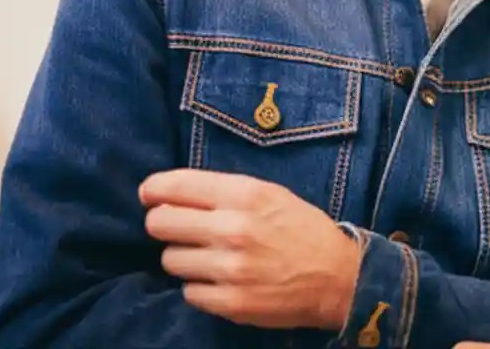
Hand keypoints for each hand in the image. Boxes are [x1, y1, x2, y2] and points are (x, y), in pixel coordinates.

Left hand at [139, 169, 360, 329]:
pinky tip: (220, 281)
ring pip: (170, 260)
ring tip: (208, 258)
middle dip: (163, 225)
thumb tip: (171, 194)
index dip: (153, 191)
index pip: (174, 187)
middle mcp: (234, 229)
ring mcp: (230, 268)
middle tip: (178, 230)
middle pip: (159, 224)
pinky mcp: (231, 302)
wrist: (339, 277)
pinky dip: (200, 287)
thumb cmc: (302, 230)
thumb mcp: (270, 194)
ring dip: (183, 259)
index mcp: (244, 195)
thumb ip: (224, 191)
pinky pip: (188, 292)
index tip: (150, 196)